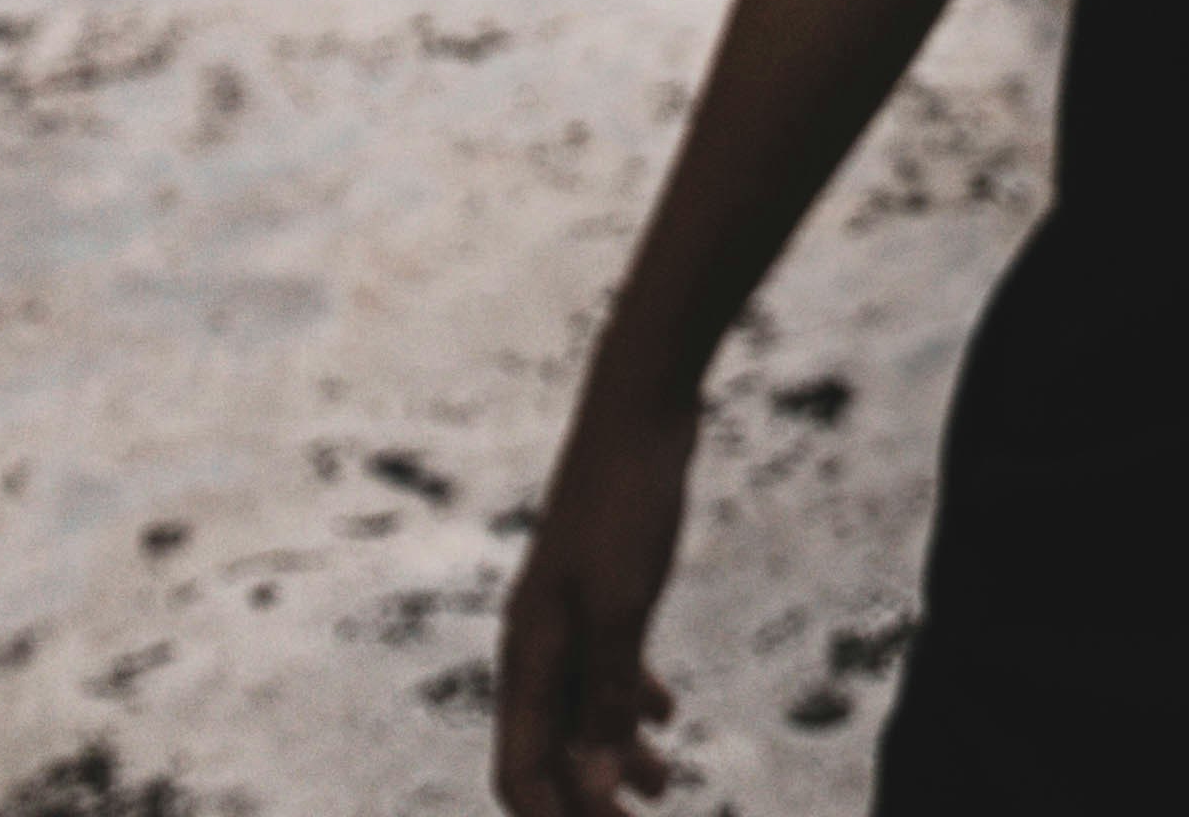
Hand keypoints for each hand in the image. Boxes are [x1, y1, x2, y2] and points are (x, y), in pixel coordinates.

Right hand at [491, 380, 695, 815]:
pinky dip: (632, 703)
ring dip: (616, 758)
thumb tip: (597, 785)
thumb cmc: (624, 502)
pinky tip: (668, 719)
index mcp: (529, 656)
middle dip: (588, 800)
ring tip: (667, 790)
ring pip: (584, 713)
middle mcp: (539, 645)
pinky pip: (608, 668)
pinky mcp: (604, 591)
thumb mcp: (621, 605)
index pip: (520, 771)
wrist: (639, 411)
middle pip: (552, 753)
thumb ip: (608, 697)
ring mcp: (570, 617)